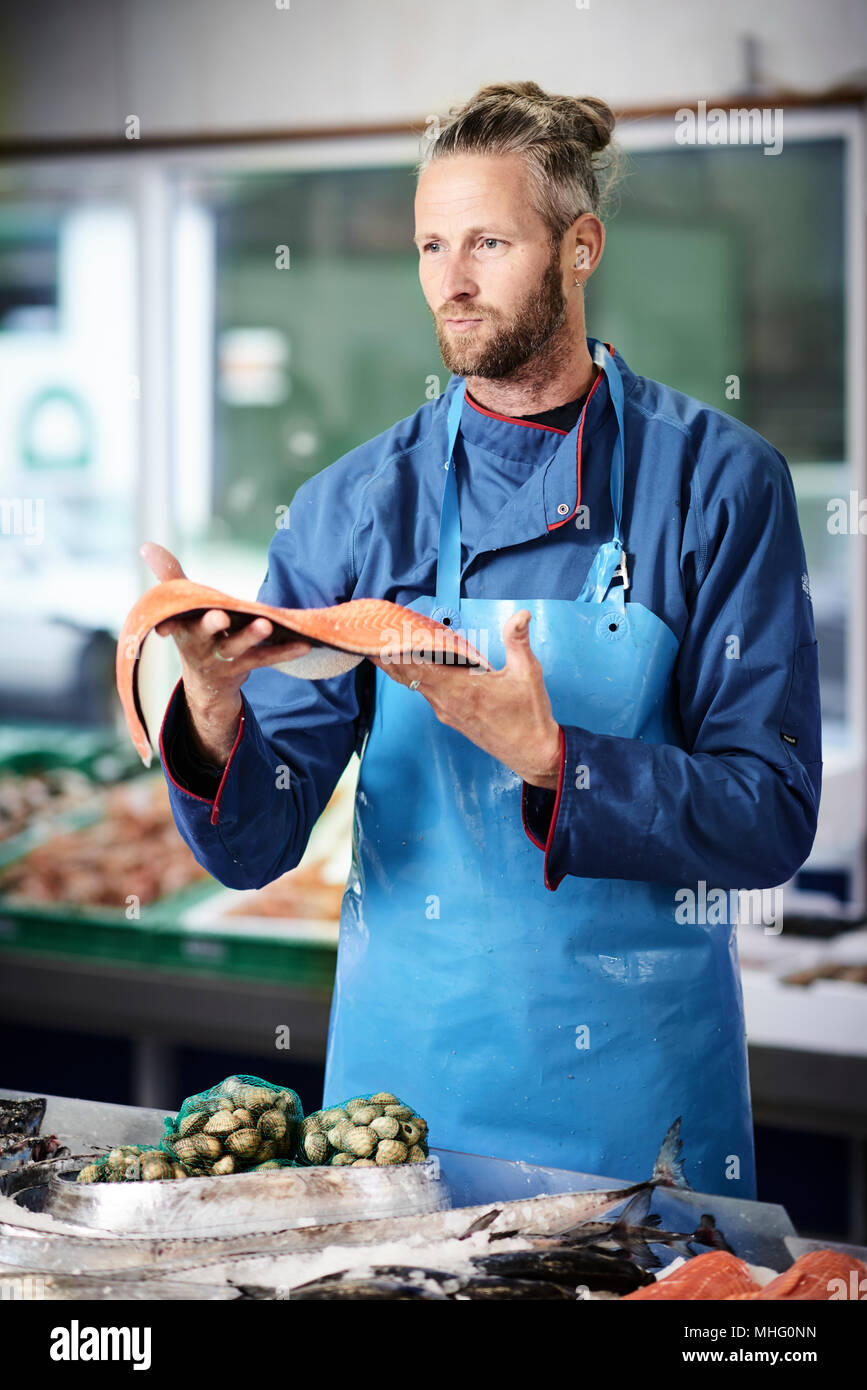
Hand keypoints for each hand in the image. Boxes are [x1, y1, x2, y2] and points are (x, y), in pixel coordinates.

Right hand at [140, 541, 312, 763]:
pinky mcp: (248, 666)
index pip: (172, 624)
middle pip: (207, 634)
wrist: (207, 681)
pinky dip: (284, 651)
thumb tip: (146, 545)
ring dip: (252, 636)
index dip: (167, 627)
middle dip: (213, 625)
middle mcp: (202, 644)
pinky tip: (303, 643)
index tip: (162, 630)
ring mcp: (225, 658)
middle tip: (221, 616)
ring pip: (239, 647)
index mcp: (184, 627)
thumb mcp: (179, 605)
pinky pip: (267, 658)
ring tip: (266, 624)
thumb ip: (169, 575)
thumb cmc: (194, 632)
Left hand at [370, 609, 561, 787]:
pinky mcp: (452, 718)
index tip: (378, 636)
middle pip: (407, 674)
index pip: (417, 666)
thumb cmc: (529, 716)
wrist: (533, 754)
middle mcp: (447, 702)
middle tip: (371, 635)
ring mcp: (447, 712)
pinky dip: (417, 676)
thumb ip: (518, 641)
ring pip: (415, 684)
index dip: (395, 651)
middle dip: (389, 655)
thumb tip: (521, 615)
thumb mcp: (528, 673)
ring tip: (389, 644)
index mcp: (461, 689)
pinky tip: (418, 665)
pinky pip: (427, 693)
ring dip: (402, 666)